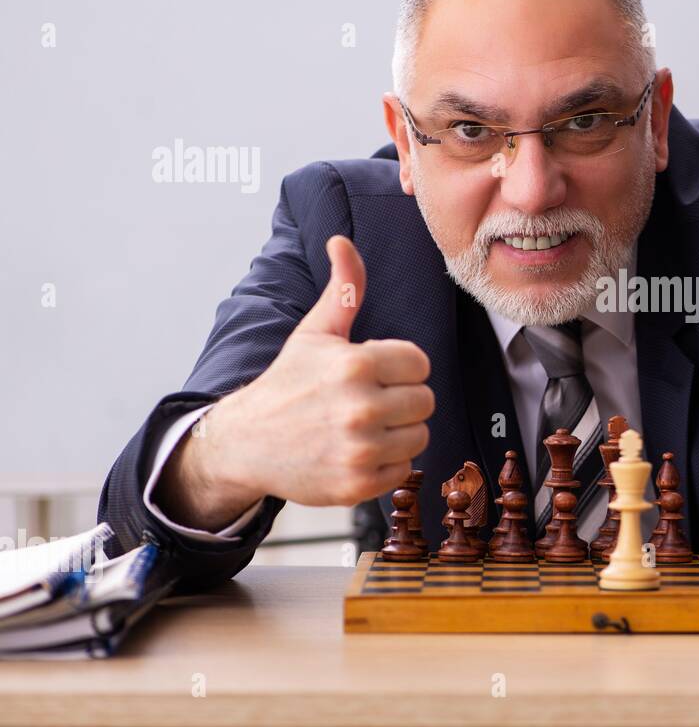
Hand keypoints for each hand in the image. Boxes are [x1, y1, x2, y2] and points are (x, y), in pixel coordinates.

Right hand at [158, 235, 434, 529]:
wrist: (245, 443)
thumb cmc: (287, 384)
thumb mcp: (314, 332)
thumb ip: (343, 289)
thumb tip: (342, 241)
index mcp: (356, 364)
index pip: (420, 363)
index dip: (400, 368)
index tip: (374, 374)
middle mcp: (360, 407)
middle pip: (425, 401)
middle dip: (402, 400)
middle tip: (370, 402)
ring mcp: (359, 449)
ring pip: (420, 436)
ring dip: (399, 432)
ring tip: (364, 427)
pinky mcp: (358, 484)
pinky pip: (404, 470)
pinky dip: (387, 464)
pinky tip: (357, 452)